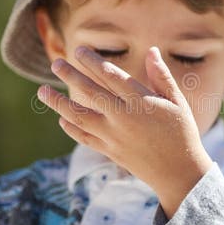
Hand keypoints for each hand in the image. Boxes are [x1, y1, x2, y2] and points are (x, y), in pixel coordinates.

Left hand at [38, 45, 211, 216]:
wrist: (178, 173)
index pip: (111, 76)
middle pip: (91, 92)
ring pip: (80, 116)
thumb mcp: (177, 102)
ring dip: (58, 103)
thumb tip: (152, 51)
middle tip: (56, 64)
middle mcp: (123, 118)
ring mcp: (114, 137)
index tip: (78, 50)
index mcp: (141, 102)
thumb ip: (161, 77)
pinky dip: (71, 128)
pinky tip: (61, 118)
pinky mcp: (110, 152)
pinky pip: (84, 138)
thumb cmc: (181, 133)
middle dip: (71, 76)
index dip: (93, 62)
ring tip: (42, 91)